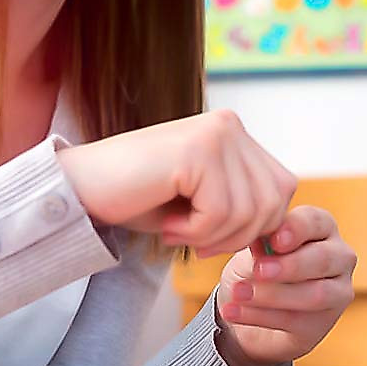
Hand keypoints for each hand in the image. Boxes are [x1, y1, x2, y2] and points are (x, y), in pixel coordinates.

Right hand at [55, 110, 296, 255]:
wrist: (78, 191)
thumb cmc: (139, 200)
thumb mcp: (205, 202)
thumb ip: (246, 205)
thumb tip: (288, 233)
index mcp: (234, 133)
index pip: (281, 189)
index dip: (259, 226)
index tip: (217, 239)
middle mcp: (230, 126)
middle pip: (274, 201)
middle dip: (238, 236)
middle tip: (195, 240)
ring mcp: (216, 134)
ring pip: (249, 211)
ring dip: (213, 237)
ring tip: (178, 231)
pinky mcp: (198, 151)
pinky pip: (221, 212)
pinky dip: (196, 233)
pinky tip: (169, 226)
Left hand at [214, 207, 355, 365]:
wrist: (254, 309)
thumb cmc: (259, 265)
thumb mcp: (255, 248)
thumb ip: (260, 241)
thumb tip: (256, 235)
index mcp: (323, 227)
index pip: (316, 222)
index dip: (296, 230)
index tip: (274, 241)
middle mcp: (339, 256)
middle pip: (322, 259)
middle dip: (289, 266)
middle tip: (259, 270)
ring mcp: (338, 291)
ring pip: (315, 294)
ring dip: (273, 295)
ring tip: (238, 293)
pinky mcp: (323, 322)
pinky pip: (294, 319)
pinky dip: (259, 316)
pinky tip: (233, 311)